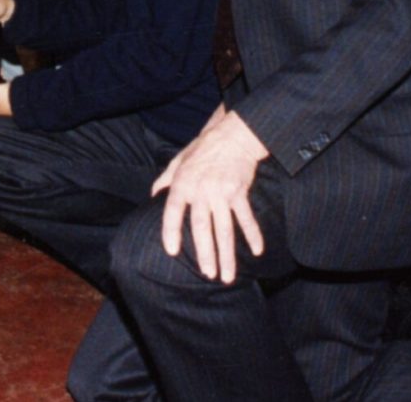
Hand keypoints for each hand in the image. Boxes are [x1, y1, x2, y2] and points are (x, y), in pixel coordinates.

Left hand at [151, 105, 269, 283]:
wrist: (232, 136)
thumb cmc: (203, 148)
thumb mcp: (178, 160)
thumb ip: (165, 179)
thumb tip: (153, 195)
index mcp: (183, 183)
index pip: (172, 211)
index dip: (170, 231)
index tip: (171, 251)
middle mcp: (201, 190)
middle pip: (202, 227)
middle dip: (205, 253)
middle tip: (207, 274)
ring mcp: (222, 193)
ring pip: (224, 229)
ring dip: (227, 254)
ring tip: (227, 276)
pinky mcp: (239, 192)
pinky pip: (246, 217)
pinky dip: (253, 234)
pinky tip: (257, 251)